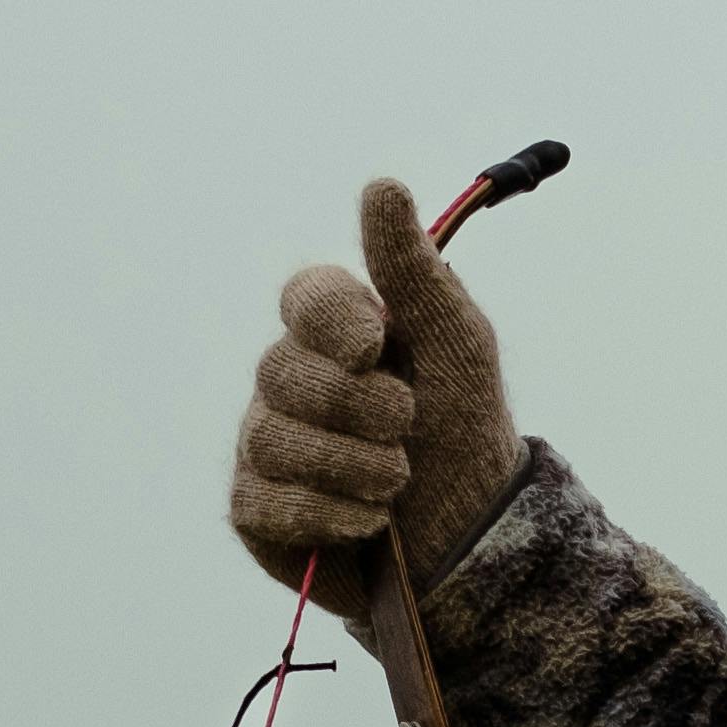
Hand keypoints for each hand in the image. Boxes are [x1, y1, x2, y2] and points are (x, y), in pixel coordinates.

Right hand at [227, 178, 521, 624]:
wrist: (469, 539)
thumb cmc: (463, 432)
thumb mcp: (457, 345)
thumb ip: (414, 271)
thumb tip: (381, 187)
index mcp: (334, 331)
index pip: (304, 297)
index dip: (332, 319)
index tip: (377, 344)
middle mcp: (288, 380)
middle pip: (285, 372)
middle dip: (360, 406)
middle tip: (408, 425)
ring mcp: (265, 443)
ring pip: (274, 439)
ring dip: (353, 465)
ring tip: (398, 481)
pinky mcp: (257, 510)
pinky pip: (266, 501)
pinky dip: (328, 512)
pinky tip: (368, 520)